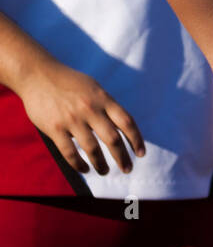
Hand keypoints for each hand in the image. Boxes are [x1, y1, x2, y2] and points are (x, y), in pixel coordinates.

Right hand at [19, 60, 145, 175]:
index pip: (126, 122)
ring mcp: (72, 119)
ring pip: (93, 149)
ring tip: (105, 171)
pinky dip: (79, 164)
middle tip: (128, 169)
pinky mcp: (55, 128)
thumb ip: (107, 106)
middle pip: (113, 139)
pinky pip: (70, 153)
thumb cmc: (69, 83)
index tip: (141, 154)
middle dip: (123, 157)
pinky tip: (85, 169)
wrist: (38, 75)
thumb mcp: (93, 88)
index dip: (136, 140)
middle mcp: (90, 109)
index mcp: (102, 98)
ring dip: (101, 165)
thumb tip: (122, 128)